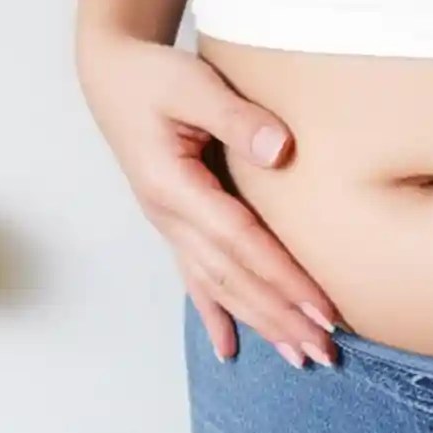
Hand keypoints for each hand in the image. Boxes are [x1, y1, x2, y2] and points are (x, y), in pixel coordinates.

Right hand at [77, 35, 338, 367]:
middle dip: (277, 317)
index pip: (237, 241)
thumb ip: (236, 117)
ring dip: (257, 323)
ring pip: (215, 285)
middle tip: (321, 353)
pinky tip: (228, 347)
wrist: (110, 76)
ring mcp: (166, 223)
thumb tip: (280, 150)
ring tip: (297, 357)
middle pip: (229, 277)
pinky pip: (193, 277)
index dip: (281, 276)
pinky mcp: (171, 222)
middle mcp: (166, 215)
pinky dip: (213, 314)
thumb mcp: (192, 85)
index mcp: (171, 186)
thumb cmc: (150, 78)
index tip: (321, 307)